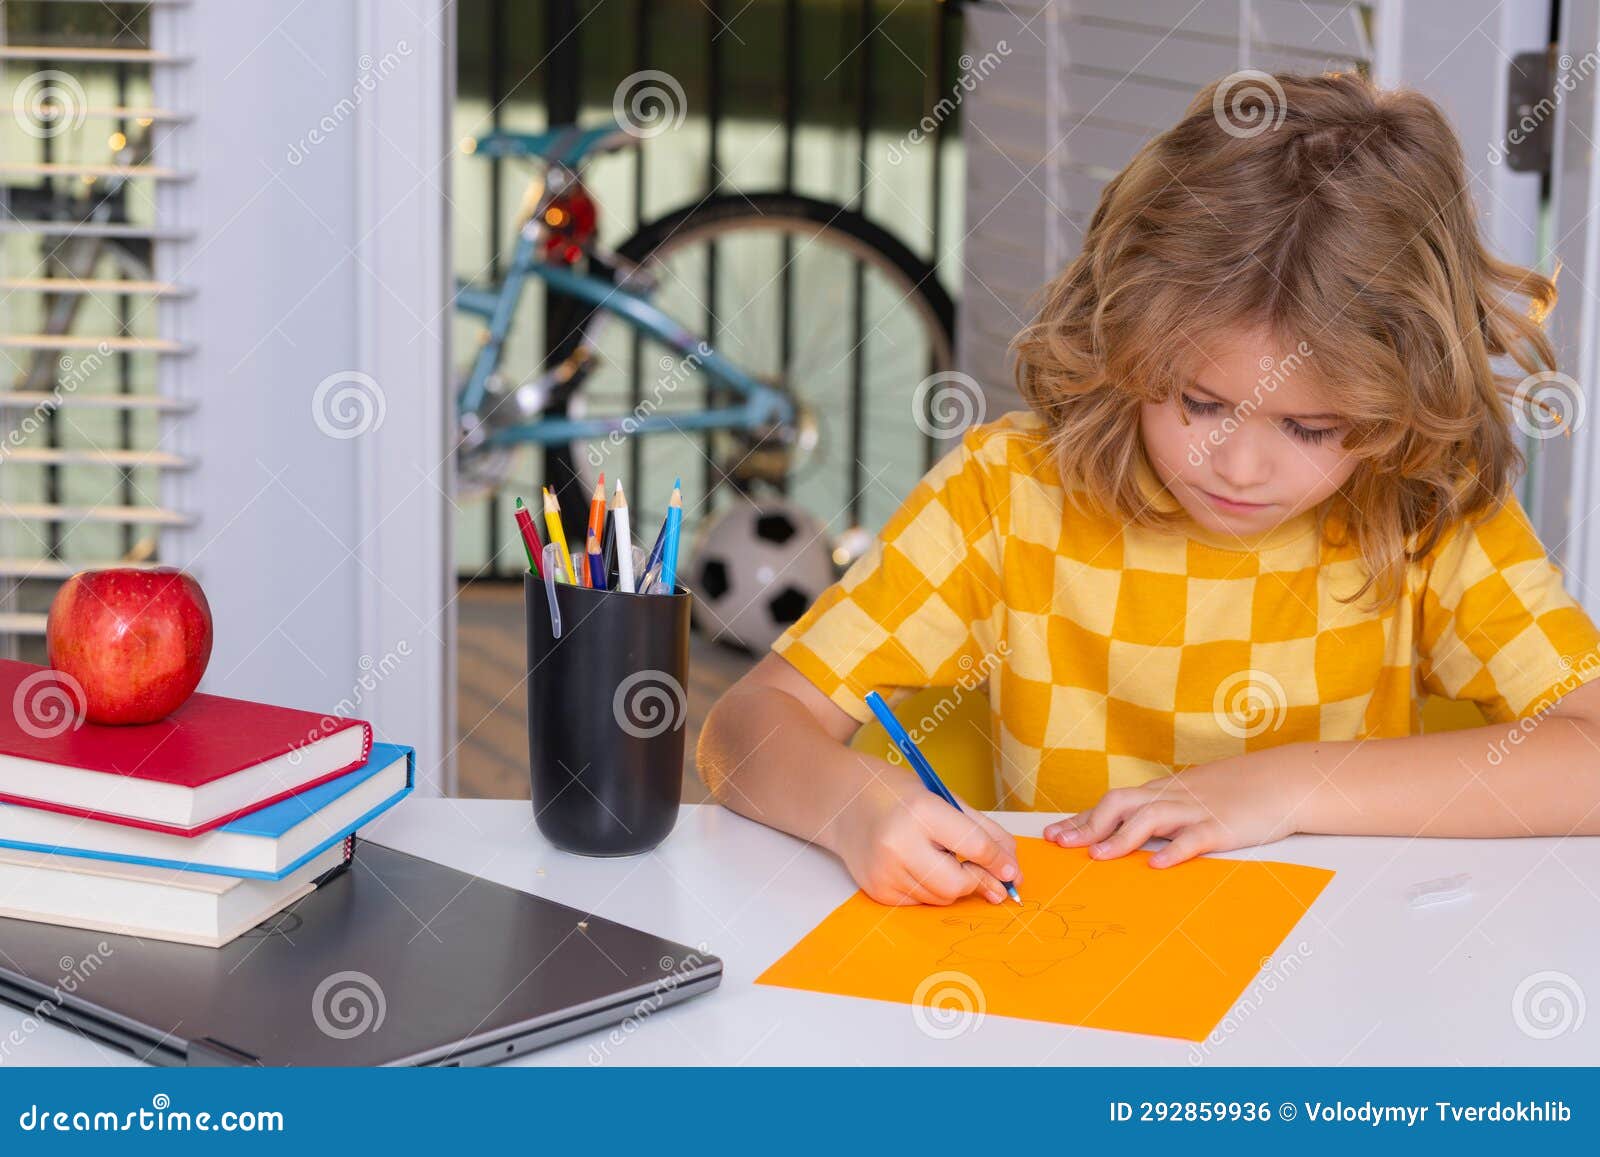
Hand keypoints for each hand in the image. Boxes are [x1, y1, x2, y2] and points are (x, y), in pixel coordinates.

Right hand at [831, 765, 1021, 905]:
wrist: (847, 804)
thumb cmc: (901, 797)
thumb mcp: (945, 800)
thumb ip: (984, 831)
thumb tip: (1012, 867)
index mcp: (921, 811)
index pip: (974, 846)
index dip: (999, 862)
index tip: (1012, 872)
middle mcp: (899, 844)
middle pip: (957, 884)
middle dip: (977, 882)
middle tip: (985, 875)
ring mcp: (885, 871)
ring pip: (941, 898)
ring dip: (953, 885)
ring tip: (940, 858)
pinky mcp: (878, 890)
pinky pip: (921, 902)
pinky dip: (931, 889)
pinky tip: (919, 866)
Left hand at [1042, 754, 1308, 866]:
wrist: (1282, 779)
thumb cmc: (1234, 792)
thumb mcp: (1190, 796)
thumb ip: (1161, 811)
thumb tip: (1127, 832)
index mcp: (1161, 793)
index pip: (1112, 803)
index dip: (1080, 818)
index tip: (1051, 834)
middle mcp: (1172, 798)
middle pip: (1120, 802)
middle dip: (1088, 824)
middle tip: (1061, 844)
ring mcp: (1196, 810)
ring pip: (1151, 816)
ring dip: (1122, 837)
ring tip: (1099, 856)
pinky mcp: (1221, 826)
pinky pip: (1194, 838)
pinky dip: (1174, 852)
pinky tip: (1157, 866)